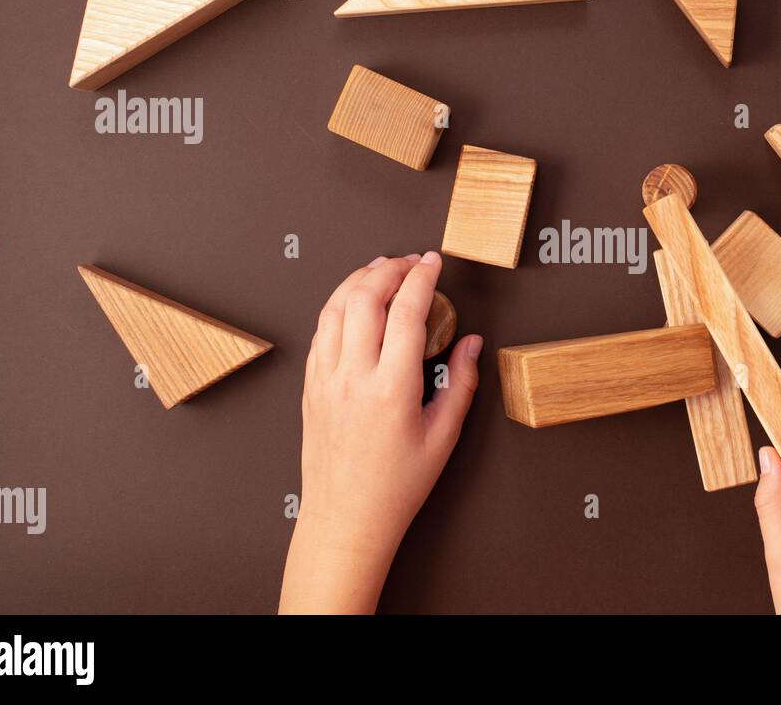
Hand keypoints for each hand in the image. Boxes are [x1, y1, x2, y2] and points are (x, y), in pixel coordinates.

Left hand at [279, 252, 481, 613]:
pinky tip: (352, 302)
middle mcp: (353, 379)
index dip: (421, 278)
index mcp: (391, 390)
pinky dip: (337, 306)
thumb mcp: (442, 438)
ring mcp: (326, 381)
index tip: (433, 262)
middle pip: (364, 297)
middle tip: (410, 261)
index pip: (406, 312)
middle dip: (389, 268)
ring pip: (334, 308)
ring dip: (358, 280)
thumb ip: (460, 384)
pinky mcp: (310, 388)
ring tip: (380, 270)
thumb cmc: (394, 487)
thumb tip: (470, 344)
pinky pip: (320, 332)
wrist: (346, 519)